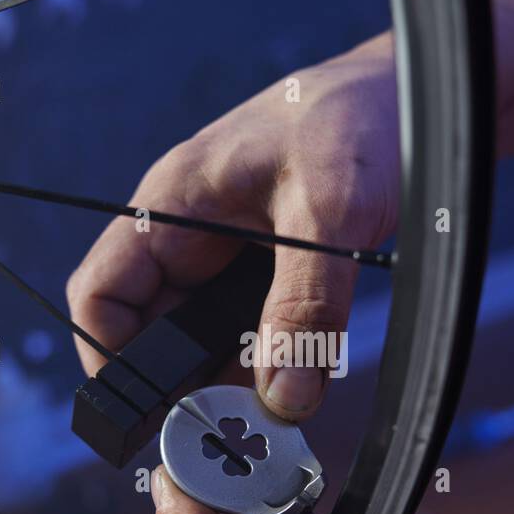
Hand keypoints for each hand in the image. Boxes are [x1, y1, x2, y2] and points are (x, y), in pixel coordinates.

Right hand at [66, 36, 398, 419]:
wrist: (413, 92)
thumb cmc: (357, 117)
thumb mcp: (331, 209)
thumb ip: (306, 306)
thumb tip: (283, 396)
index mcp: (172, 204)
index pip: (101, 294)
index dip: (109, 358)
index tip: (152, 411)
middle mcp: (192, 234)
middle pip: (156, 331)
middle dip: (186, 382)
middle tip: (231, 422)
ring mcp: (233, 255)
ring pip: (209, 339)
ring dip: (235, 377)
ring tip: (276, 404)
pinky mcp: (275, 271)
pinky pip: (256, 331)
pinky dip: (272, 362)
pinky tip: (301, 378)